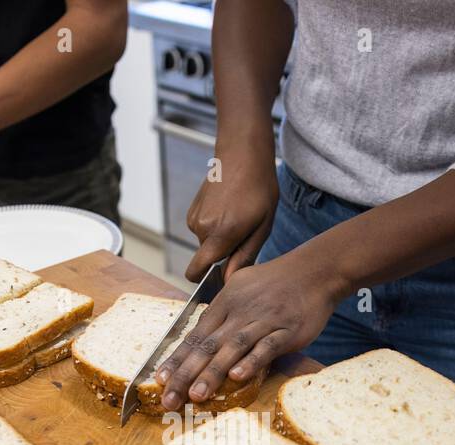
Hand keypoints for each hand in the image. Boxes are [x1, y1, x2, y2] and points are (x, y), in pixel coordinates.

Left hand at [156, 247, 346, 410]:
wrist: (315, 270)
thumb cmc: (276, 281)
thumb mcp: (241, 286)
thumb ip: (222, 310)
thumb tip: (203, 329)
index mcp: (224, 304)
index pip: (195, 336)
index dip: (176, 359)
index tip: (159, 380)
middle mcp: (239, 313)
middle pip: (207, 346)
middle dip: (185, 374)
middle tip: (169, 398)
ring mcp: (263, 321)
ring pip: (233, 348)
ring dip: (212, 372)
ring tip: (196, 395)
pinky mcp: (287, 330)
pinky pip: (267, 347)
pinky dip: (252, 361)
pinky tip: (238, 377)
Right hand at [185, 144, 277, 281]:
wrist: (242, 154)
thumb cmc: (259, 188)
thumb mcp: (262, 226)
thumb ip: (244, 256)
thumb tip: (229, 281)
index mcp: (220, 234)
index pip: (197, 271)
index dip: (206, 281)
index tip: (220, 279)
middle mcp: (201, 228)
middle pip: (206, 259)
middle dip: (222, 255)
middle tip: (244, 235)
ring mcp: (194, 218)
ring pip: (205, 244)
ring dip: (220, 239)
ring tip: (239, 218)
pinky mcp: (192, 210)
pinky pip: (203, 230)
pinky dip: (215, 227)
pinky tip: (229, 210)